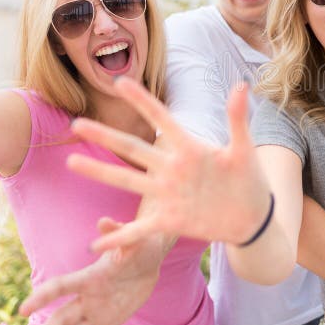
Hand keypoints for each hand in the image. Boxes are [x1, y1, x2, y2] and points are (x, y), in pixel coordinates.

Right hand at [18, 218, 161, 324]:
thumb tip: (104, 221)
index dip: (41, 297)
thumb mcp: (131, 238)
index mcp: (90, 278)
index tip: (23, 310)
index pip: (59, 287)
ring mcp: (97, 313)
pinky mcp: (109, 323)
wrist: (151, 261)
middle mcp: (88, 298)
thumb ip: (116, 233)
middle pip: (60, 317)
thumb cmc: (139, 245)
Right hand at [66, 78, 271, 250]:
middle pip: (133, 148)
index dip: (142, 101)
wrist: (252, 217)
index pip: (162, 119)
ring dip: (100, 172)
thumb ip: (238, 119)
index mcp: (190, 149)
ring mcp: (167, 195)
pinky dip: (117, 237)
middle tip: (77, 124)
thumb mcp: (245, 149)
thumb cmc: (249, 179)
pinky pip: (138, 229)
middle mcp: (172, 169)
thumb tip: (242, 84)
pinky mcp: (169, 221)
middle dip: (106, 137)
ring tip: (71, 162)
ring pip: (127, 181)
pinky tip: (95, 243)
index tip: (120, 81)